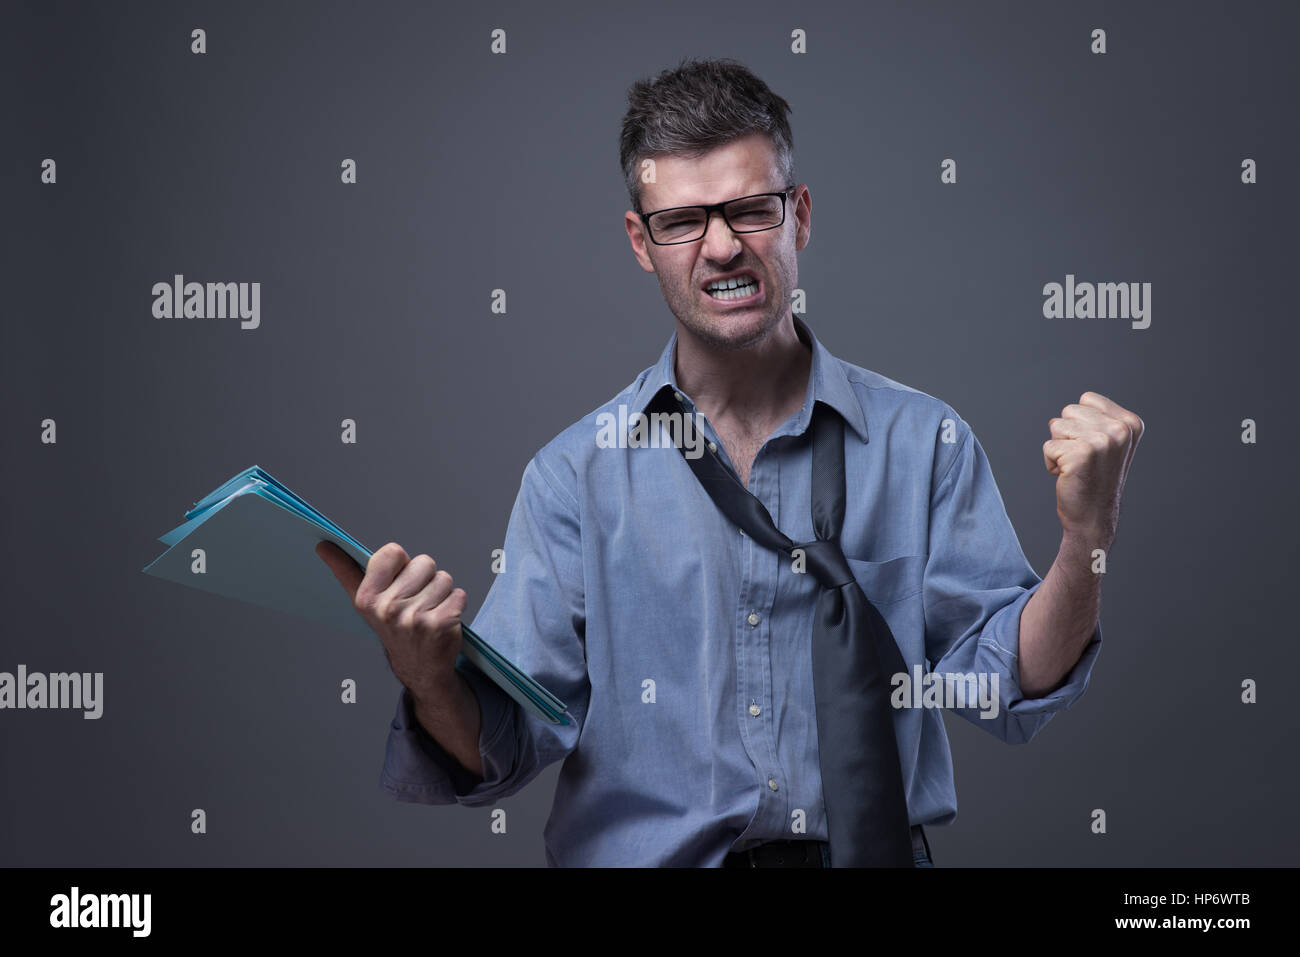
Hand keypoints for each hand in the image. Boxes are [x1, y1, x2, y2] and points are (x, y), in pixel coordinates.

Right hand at [316, 540, 466, 700]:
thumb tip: (322, 544)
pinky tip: (444, 620)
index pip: (392, 551)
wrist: (420, 668)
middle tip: (417, 602)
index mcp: (367, 598)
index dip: (402, 563)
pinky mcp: (441, 625)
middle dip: (426, 578)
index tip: (398, 580)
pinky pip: (459, 594)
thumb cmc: (394, 625)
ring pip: (444, 578)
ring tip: (430, 611)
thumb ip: (346, 570)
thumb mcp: (366, 602)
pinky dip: (456, 604)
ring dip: (442, 592)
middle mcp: (388, 608)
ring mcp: (415, 618)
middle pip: (424, 562)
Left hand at [1043, 391, 1143, 548]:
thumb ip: (1101, 419)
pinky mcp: (1081, 454)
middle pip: (1069, 410)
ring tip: (1076, 466)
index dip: (1080, 423)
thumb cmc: (1096, 478)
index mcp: (1131, 422)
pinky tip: (1068, 476)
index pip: (1086, 399)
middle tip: (1083, 459)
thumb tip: (1082, 400)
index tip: (1093, 448)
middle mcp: (1120, 429)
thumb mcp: (1110, 443)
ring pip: (1056, 425)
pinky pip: (1048, 446)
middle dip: (1067, 434)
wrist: (1093, 517)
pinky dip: (1051, 463)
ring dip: (1059, 448)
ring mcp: (1102, 441)